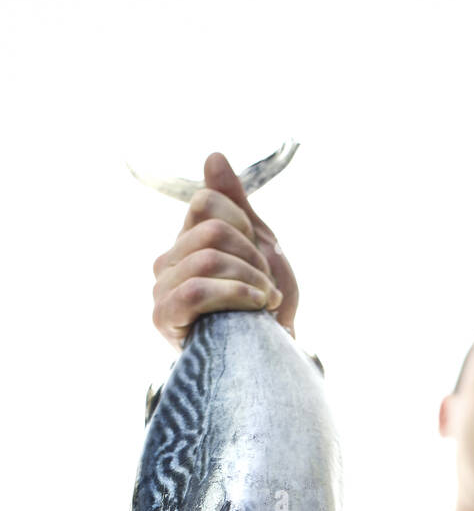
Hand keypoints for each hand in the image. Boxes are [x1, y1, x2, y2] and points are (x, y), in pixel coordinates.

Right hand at [152, 151, 299, 351]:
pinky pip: (195, 289)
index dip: (244, 225)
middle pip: (210, 230)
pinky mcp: (163, 318)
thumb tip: (213, 156)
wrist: (275, 355)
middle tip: (267, 286)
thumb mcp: (259, 245)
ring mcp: (161, 290)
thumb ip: (235, 203)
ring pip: (207, 258)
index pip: (207, 202)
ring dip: (250, 281)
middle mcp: (166, 262)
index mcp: (185, 241)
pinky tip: (256, 310)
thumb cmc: (267, 307)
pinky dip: (235, 295)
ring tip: (266, 302)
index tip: (261, 257)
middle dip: (252, 258)